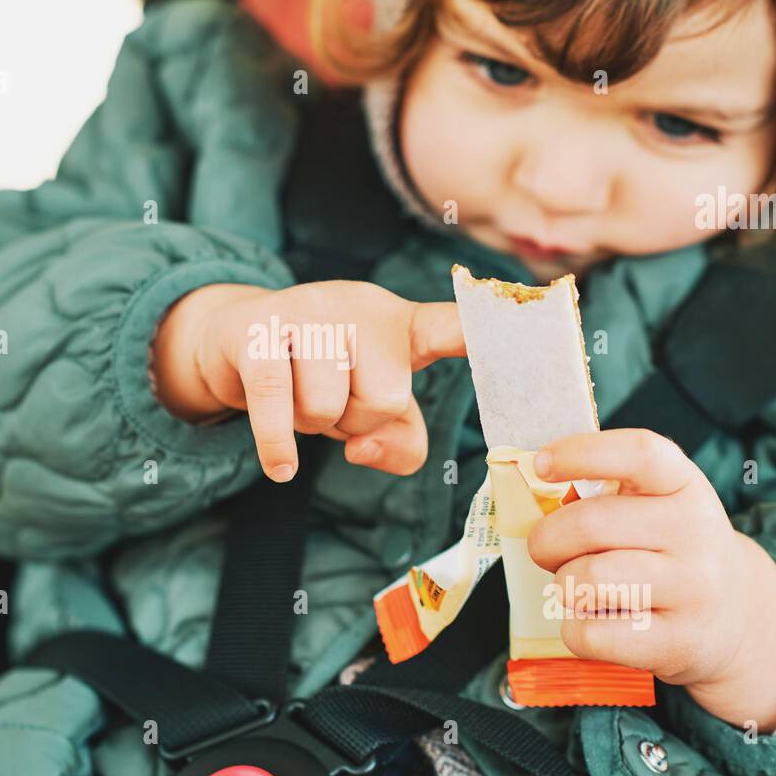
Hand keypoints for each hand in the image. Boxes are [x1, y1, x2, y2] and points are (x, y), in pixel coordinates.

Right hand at [152, 280, 465, 480]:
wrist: (238, 339)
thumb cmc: (321, 377)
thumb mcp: (371, 410)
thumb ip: (398, 442)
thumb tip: (364, 449)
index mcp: (402, 324)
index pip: (456, 326)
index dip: (489, 331)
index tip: (538, 315)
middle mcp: (361, 307)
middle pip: (384, 401)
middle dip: (354, 422)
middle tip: (334, 404)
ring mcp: (308, 313)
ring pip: (327, 406)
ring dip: (310, 426)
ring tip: (299, 400)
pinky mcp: (259, 332)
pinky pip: (276, 402)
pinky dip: (278, 445)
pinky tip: (281, 468)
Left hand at [527, 428, 775, 730]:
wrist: (736, 615)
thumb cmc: (669, 550)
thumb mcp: (656, 505)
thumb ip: (605, 493)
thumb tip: (530, 493)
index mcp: (684, 484)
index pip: (638, 454)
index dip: (581, 453)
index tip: (541, 465)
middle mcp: (696, 531)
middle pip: (589, 524)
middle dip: (546, 539)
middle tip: (545, 550)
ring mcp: (693, 588)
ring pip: (588, 579)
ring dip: (563, 584)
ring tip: (576, 586)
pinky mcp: (680, 640)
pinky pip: (594, 634)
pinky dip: (574, 630)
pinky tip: (590, 621)